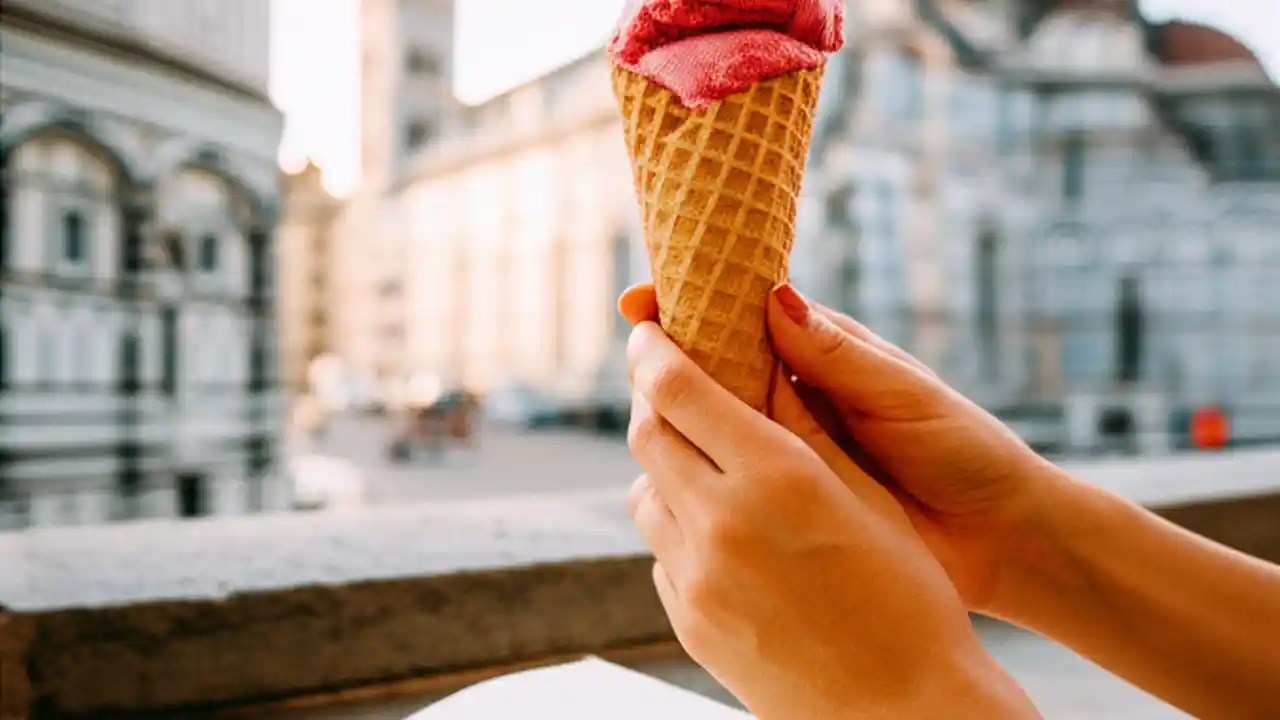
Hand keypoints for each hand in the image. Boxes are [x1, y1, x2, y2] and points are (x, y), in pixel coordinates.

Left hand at [624, 320, 1037, 718]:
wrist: (904, 712)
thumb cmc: (908, 597)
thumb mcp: (867, 496)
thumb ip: (805, 425)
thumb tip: (763, 365)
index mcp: (774, 477)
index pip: (679, 390)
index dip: (652, 352)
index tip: (646, 333)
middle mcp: (721, 523)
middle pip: (648, 437)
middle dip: (652, 402)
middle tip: (669, 387)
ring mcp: (697, 580)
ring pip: (646, 496)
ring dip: (665, 470)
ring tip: (705, 467)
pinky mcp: (689, 623)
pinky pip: (662, 554)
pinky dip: (680, 529)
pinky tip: (726, 536)